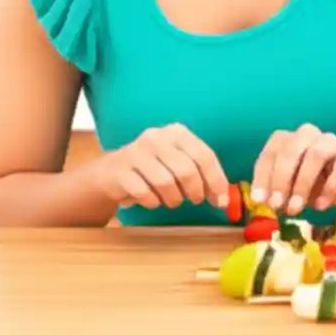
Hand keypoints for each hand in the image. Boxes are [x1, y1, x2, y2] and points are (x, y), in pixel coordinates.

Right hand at [94, 122, 229, 210]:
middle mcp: (157, 137)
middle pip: (186, 170)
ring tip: (172, 200)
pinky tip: (152, 200)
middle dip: (195, 191)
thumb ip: (203, 176)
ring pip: (165, 182)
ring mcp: (136, 151)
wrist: (112, 172)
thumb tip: (223, 200)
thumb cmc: (154, 169)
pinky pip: (144, 192)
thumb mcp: (180, 164)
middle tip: (194, 200)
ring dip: (173, 199)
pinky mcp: (120, 170)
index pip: (204, 155)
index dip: (215, 180)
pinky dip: (152, 202)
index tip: (220, 200)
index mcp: (177, 132)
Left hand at [250, 124, 335, 214]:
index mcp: (288, 139)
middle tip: (276, 205)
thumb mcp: (287, 189)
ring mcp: (331, 143)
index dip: (263, 176)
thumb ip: (274, 191)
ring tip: (295, 208)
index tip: (259, 200)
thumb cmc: (309, 184)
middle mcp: (308, 135)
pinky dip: (329, 188)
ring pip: (316, 155)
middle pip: (292, 150)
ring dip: (302, 184)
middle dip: (281, 180)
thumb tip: (261, 200)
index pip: (271, 152)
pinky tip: (320, 206)